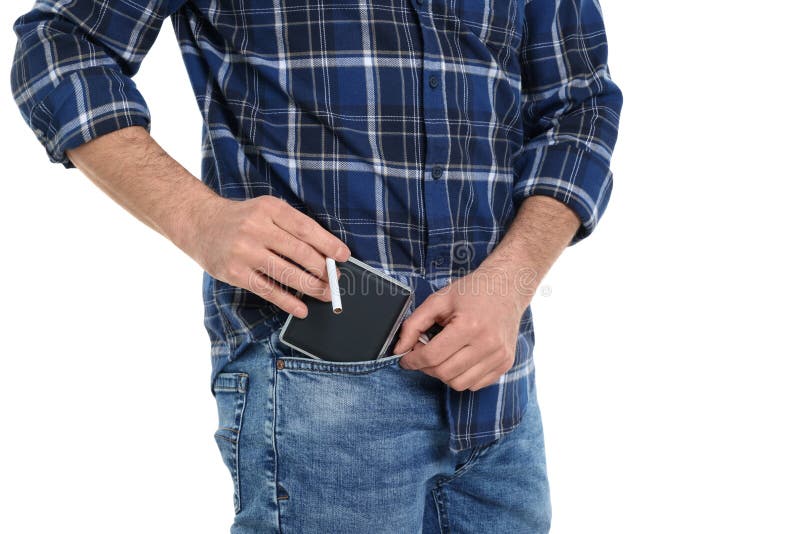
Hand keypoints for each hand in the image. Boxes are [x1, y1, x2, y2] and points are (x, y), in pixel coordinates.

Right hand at [179, 194, 349, 317]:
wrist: (200, 224)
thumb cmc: (242, 219)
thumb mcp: (266, 210)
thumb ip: (291, 227)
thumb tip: (325, 253)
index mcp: (269, 208)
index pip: (306, 228)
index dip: (328, 244)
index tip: (343, 256)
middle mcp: (256, 228)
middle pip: (299, 252)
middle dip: (323, 269)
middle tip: (336, 279)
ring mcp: (244, 251)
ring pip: (286, 273)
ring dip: (311, 287)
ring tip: (325, 294)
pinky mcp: (235, 272)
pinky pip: (267, 290)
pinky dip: (288, 302)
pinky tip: (302, 308)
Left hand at [393, 262, 535, 390]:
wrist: (507, 287)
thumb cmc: (472, 291)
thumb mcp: (438, 300)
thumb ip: (414, 324)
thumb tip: (399, 349)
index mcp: (470, 325)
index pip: (432, 356)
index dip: (412, 360)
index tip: (405, 358)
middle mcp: (488, 344)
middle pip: (444, 373)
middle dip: (426, 367)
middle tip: (422, 353)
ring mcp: (499, 356)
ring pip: (459, 383)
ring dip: (443, 374)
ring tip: (441, 355)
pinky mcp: (506, 363)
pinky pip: (475, 384)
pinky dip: (461, 377)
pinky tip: (458, 359)